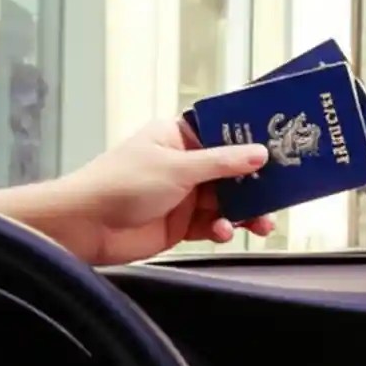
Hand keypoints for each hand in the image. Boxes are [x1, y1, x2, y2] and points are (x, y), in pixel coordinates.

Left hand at [55, 118, 274, 264]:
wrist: (84, 228)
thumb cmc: (118, 184)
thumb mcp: (178, 167)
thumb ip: (222, 162)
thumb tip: (259, 153)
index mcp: (178, 137)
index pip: (223, 132)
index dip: (250, 139)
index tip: (278, 145)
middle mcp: (184, 163)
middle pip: (232, 170)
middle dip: (256, 183)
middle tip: (281, 191)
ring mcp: (184, 194)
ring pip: (228, 200)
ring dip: (246, 212)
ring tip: (261, 223)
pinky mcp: (181, 223)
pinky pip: (214, 224)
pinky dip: (223, 229)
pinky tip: (224, 232)